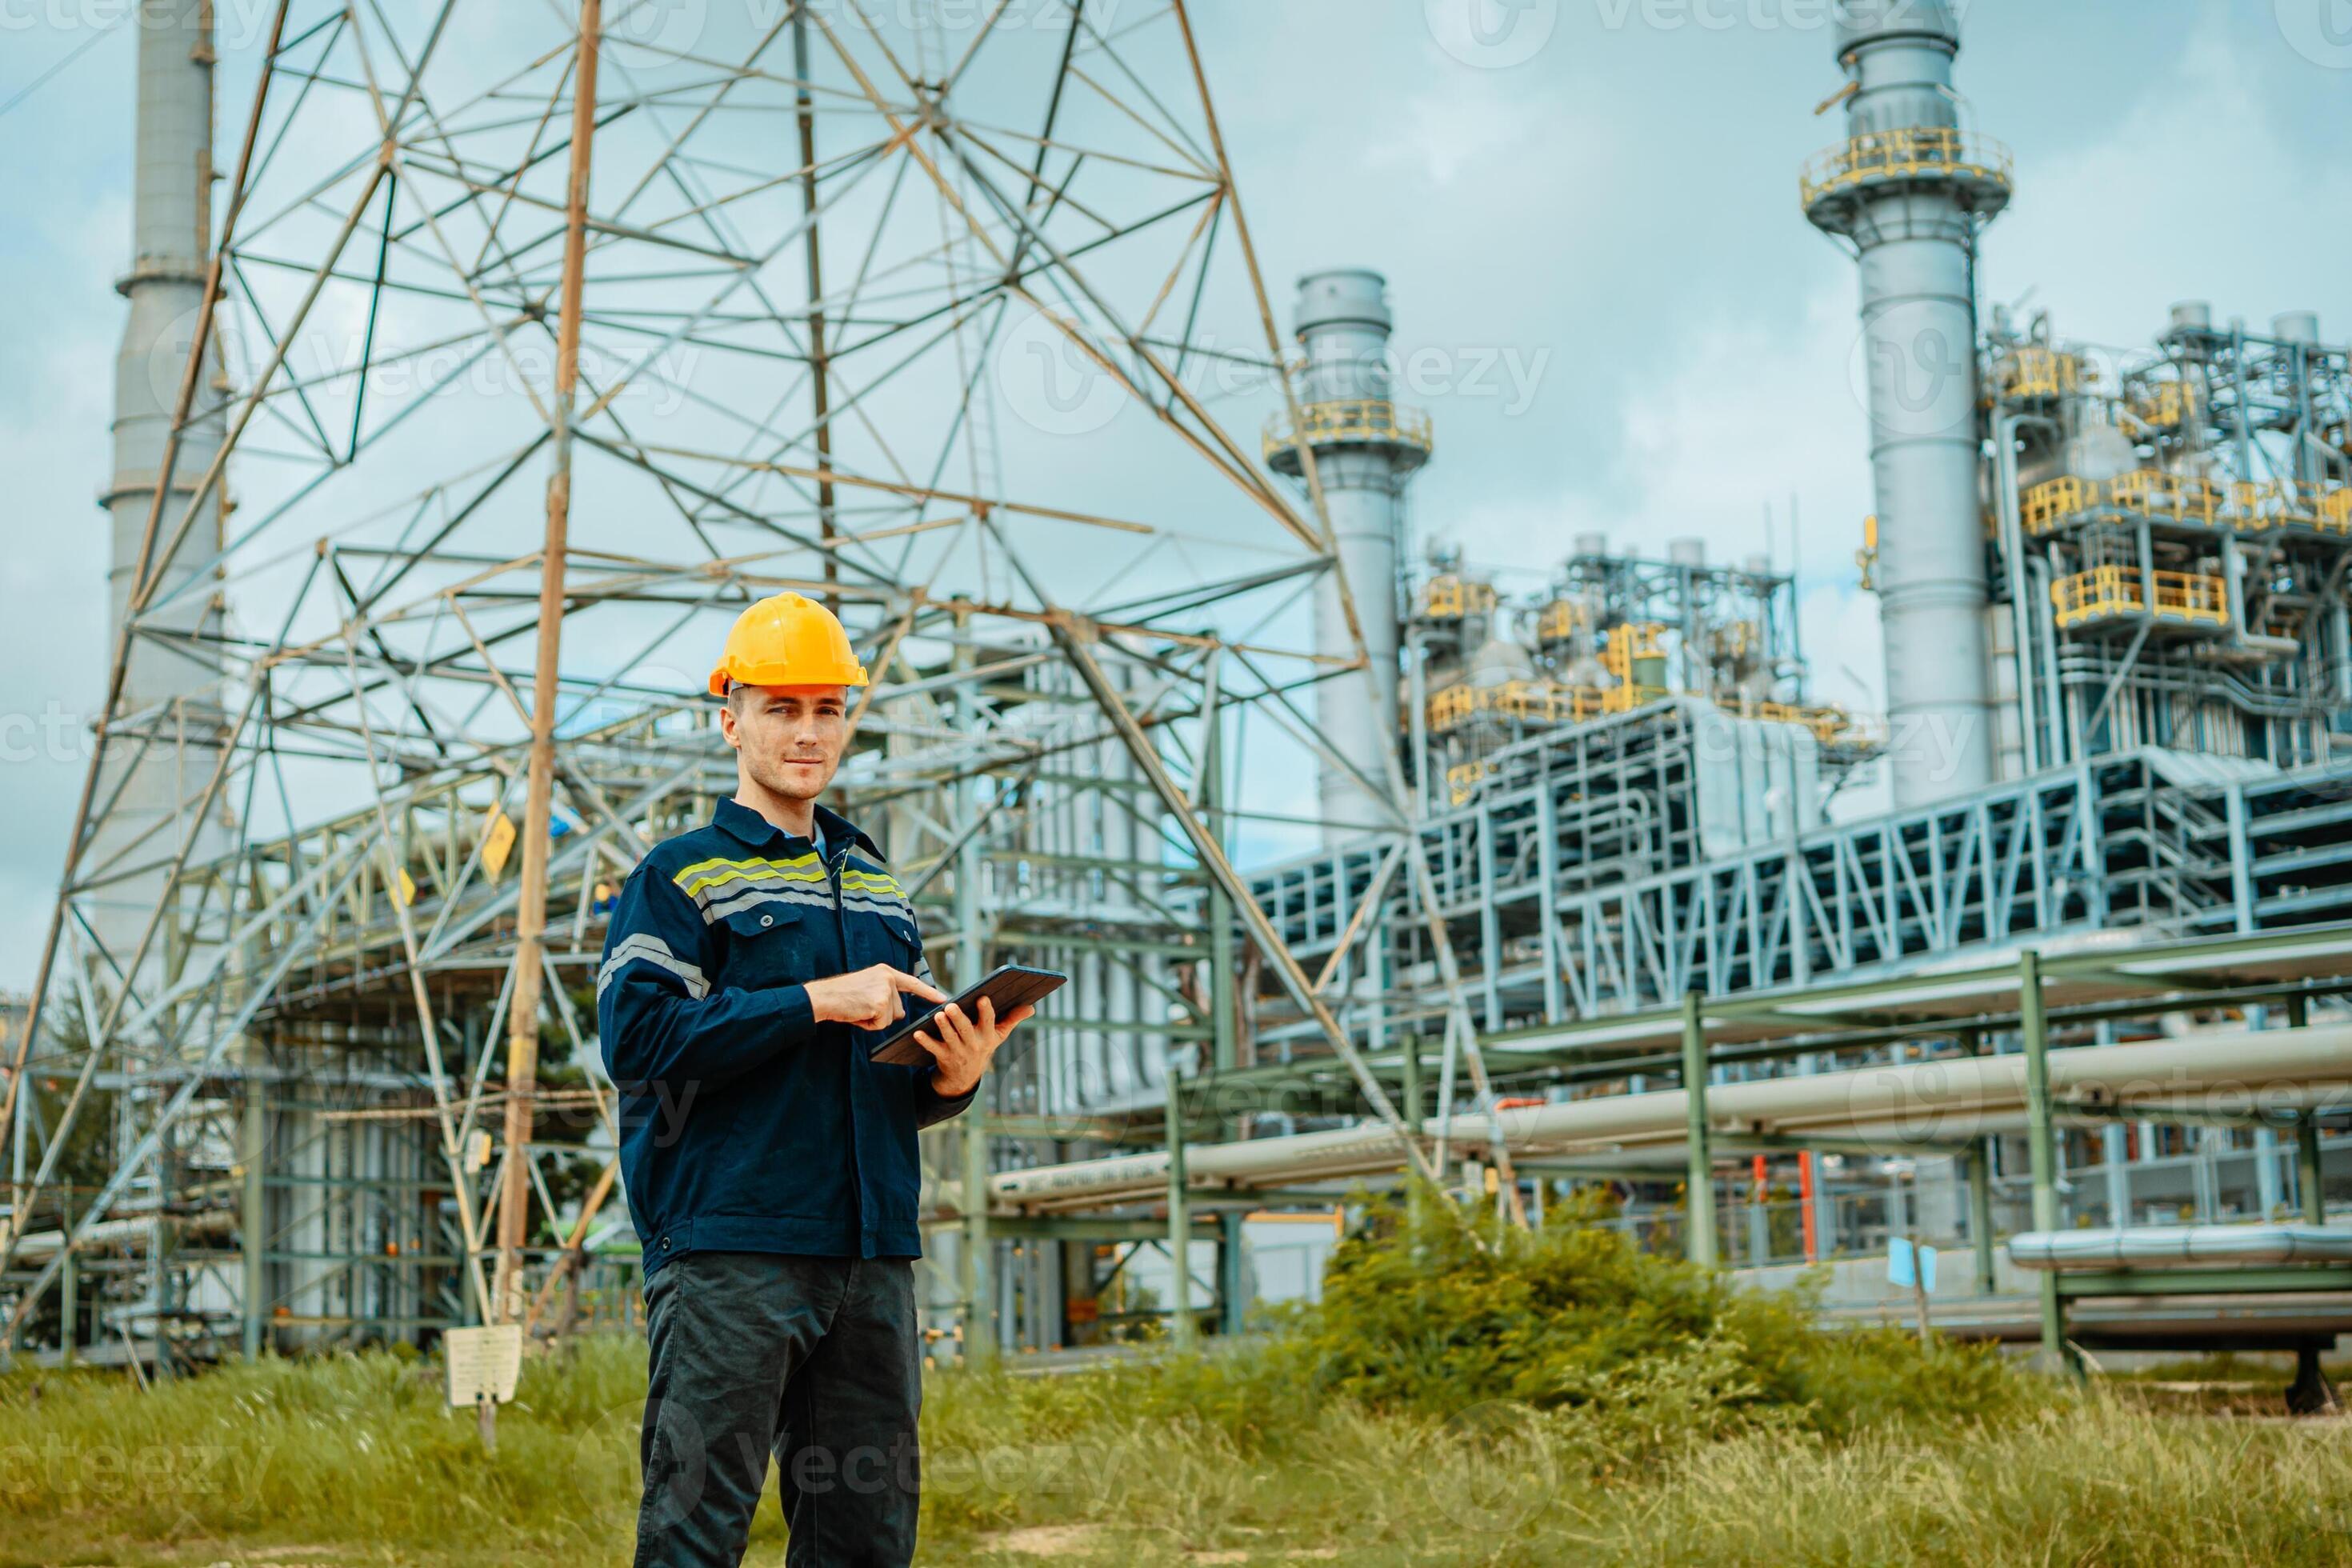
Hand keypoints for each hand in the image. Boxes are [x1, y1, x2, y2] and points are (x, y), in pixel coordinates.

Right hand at [804, 965, 945, 1030]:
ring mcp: (885, 990)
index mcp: (885, 972)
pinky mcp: (880, 1003)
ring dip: (874, 1020)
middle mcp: (888, 977)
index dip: (928, 992)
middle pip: (898, 1010)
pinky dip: (868, 1025)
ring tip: (858, 1009)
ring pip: (890, 1019)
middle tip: (861, 1007)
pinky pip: (880, 1024)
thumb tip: (899, 1013)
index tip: (943, 999)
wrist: (824, 997)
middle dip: (882, 1015)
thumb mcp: (867, 986)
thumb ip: (885, 993)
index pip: (911, 982)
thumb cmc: (842, 996)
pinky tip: (857, 1014)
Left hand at [916, 996, 1034, 1098]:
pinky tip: (917, 1033)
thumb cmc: (982, 1047)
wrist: (966, 1077)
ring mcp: (958, 1052)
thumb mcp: (999, 1036)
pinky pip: (934, 1049)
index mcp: (988, 1037)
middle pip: (966, 1030)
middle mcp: (974, 1045)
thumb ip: (1013, 1019)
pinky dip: (925, 1041)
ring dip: (944, 1027)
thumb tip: (1031, 1008)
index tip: (982, 998)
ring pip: (950, 1038)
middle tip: (951, 1006)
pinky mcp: (944, 1057)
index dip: (986, 1011)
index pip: (989, 1022)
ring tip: (938, 1015)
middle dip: (959, 1018)